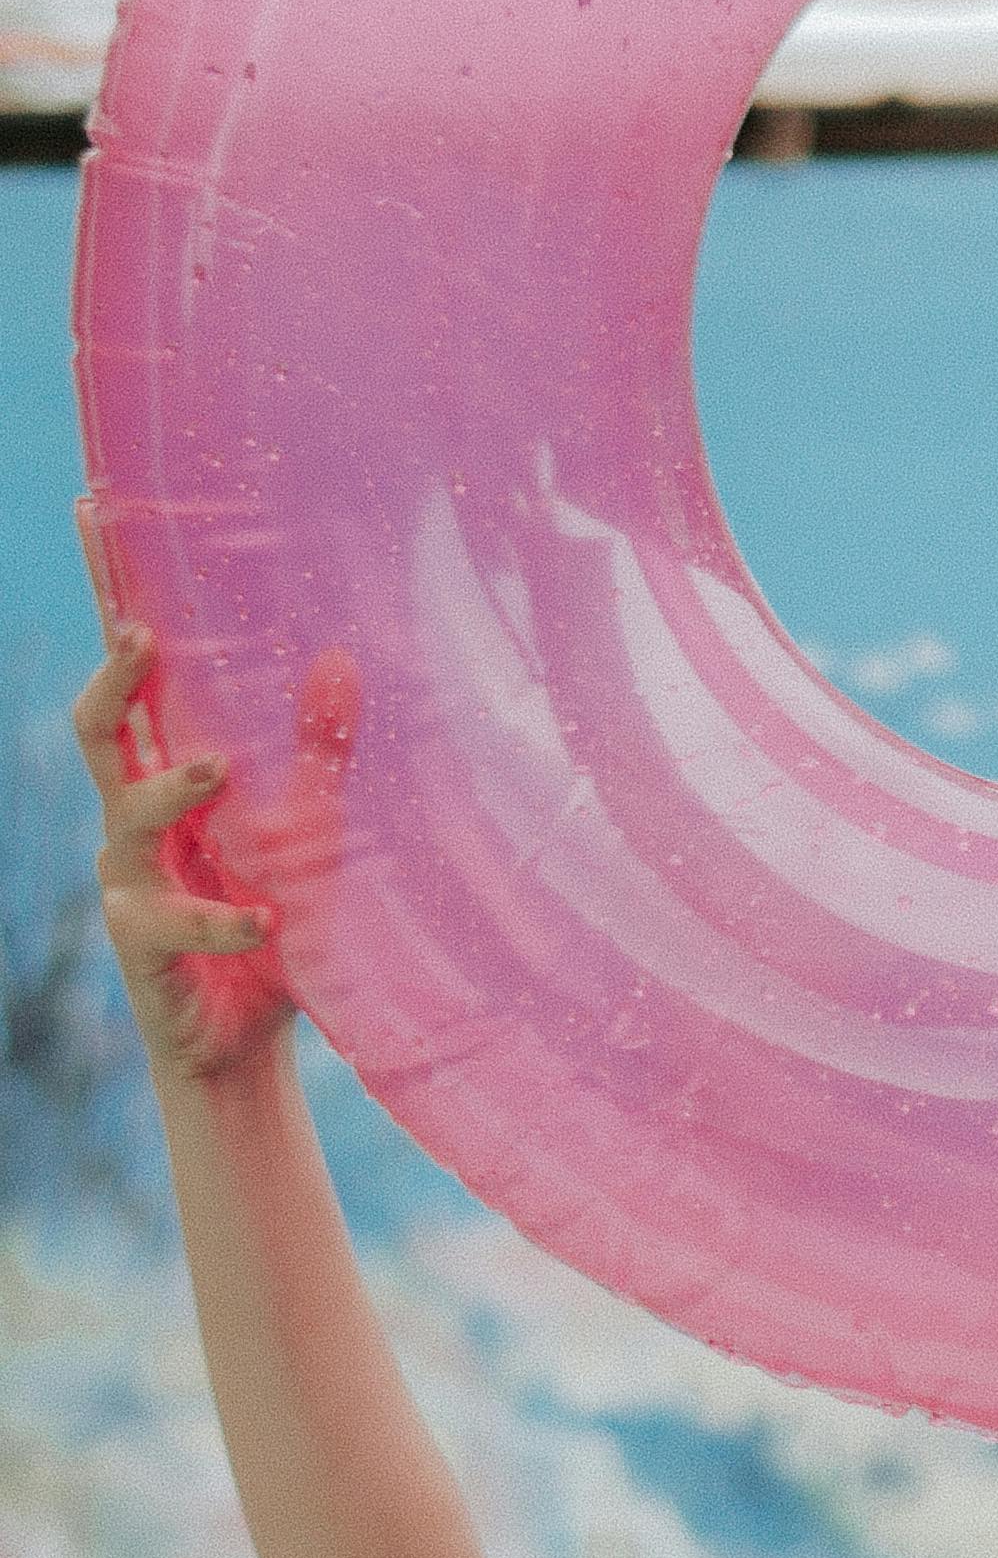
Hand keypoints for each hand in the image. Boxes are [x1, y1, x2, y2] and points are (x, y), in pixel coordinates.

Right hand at [72, 501, 355, 1092]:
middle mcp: (132, 820)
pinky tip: (262, 921)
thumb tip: (340, 660)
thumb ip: (318, 757)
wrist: (246, 1048)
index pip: (132, 677)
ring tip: (220, 770)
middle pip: (96, 726)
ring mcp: (129, 882)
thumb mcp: (308, 835)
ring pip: (126, 815)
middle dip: (114, 677)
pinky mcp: (141, 947)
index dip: (113, 595)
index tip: (98, 508)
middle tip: (146, 634)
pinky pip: (171, 922)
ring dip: (173, 788)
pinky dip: (220, 921)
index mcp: (163, 778)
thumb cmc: (270, 929)